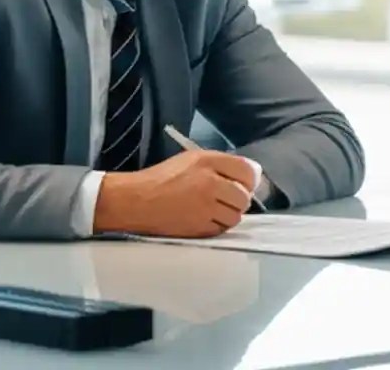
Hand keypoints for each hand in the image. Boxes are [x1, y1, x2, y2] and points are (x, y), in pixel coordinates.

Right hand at [93, 150, 257, 237]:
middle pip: (244, 197)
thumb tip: (251, 175)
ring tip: (212, 210)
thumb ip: (220, 165)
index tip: (243, 184)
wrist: (137, 200)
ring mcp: (206, 207)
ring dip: (228, 215)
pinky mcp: (200, 227)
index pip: (248, 171)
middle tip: (225, 200)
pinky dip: (217, 226)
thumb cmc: (163, 178)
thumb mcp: (191, 160)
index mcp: (208, 161)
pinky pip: (222, 229)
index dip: (249, 180)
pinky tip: (203, 219)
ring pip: (236, 216)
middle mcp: (211, 183)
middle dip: (238, 200)